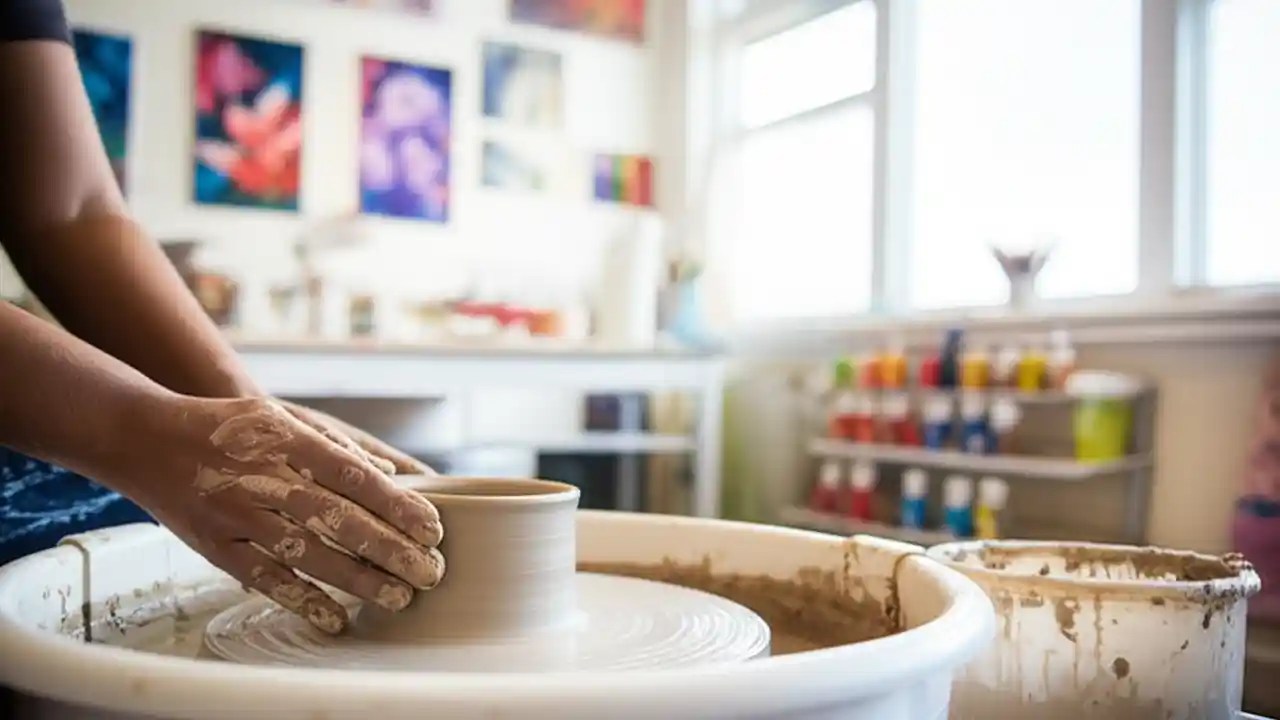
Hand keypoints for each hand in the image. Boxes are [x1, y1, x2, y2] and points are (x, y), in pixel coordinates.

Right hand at [123, 396, 444, 633]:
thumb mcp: (282, 417)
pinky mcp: (215, 544)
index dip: (397, 505)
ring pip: (308, 553)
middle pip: (340, 519)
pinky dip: (303, 600)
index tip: (432, 528)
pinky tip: (337, 617)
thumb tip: (389, 470)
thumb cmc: (228, 426)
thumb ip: (334, 445)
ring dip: (358, 579)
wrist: (146, 437)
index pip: (355, 476)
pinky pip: (265, 578)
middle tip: (430, 570)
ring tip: (399, 597)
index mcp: (288, 438)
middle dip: (390, 548)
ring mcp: (237, 513)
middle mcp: (265, 476)